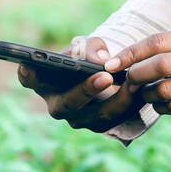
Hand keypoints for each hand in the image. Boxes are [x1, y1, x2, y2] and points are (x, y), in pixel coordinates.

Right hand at [17, 34, 144, 131]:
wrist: (104, 73)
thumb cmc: (87, 56)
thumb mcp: (88, 45)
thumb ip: (92, 49)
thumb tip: (102, 60)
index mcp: (43, 80)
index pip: (28, 76)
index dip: (28, 72)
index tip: (30, 64)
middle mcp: (56, 103)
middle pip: (66, 104)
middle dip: (86, 91)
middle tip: (106, 77)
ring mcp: (76, 118)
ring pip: (95, 116)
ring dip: (116, 101)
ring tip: (132, 84)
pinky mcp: (97, 125)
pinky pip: (114, 121)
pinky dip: (129, 107)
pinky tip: (141, 92)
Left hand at [101, 28, 170, 117]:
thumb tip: (146, 60)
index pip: (157, 42)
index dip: (130, 53)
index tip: (112, 63)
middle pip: (157, 66)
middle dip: (136, 76)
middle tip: (128, 82)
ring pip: (165, 91)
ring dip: (150, 96)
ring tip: (148, 96)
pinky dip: (165, 109)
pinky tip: (165, 106)